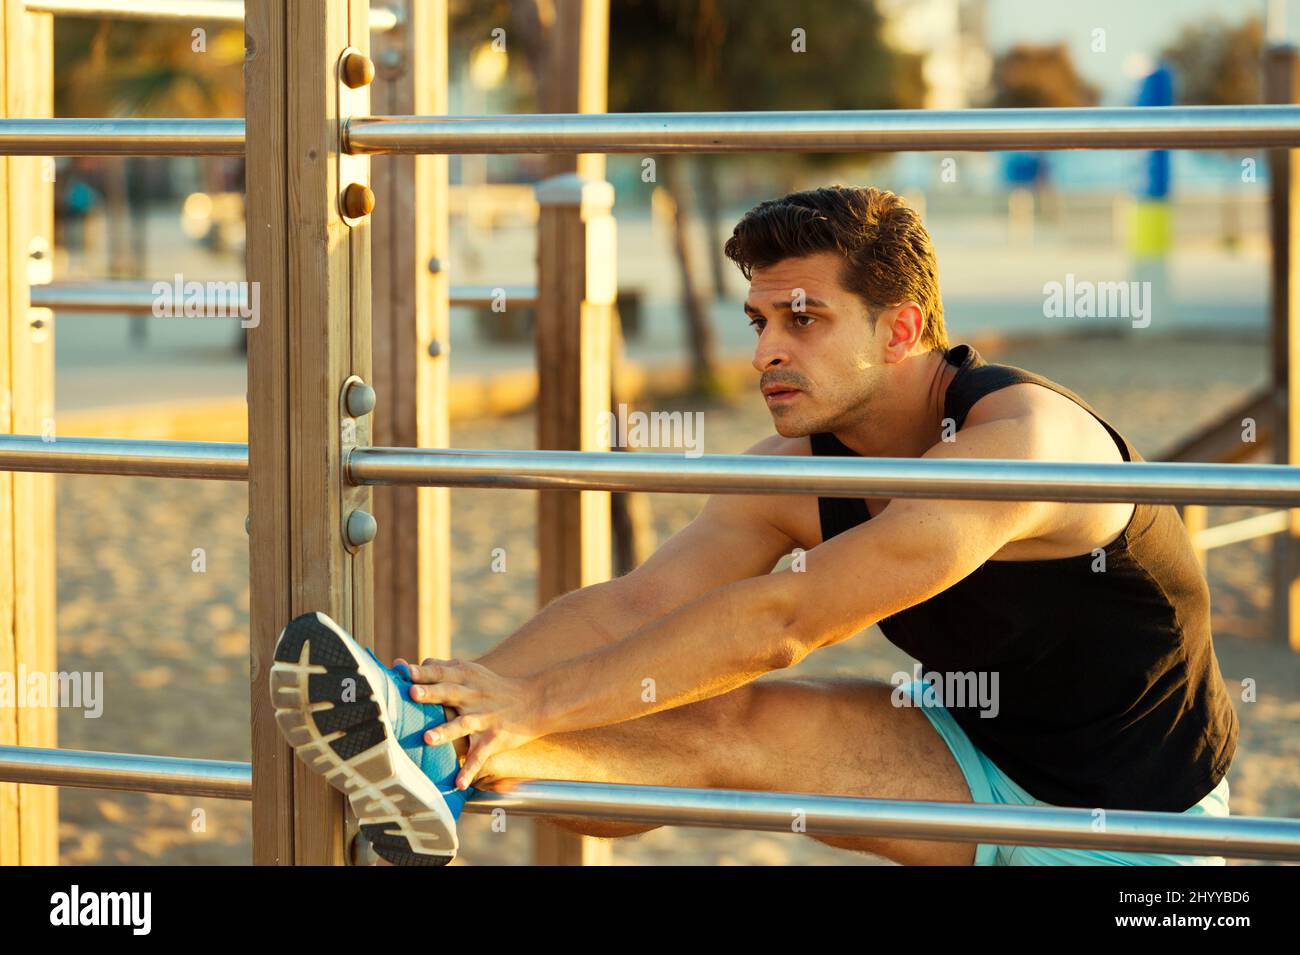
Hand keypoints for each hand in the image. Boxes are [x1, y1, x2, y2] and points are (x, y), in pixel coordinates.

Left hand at [396, 657, 546, 790]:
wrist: (534, 702)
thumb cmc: (493, 688)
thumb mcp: (471, 672)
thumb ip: (440, 668)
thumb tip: (404, 666)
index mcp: (466, 678)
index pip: (442, 672)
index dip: (424, 672)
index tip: (404, 671)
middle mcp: (474, 697)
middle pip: (450, 693)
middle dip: (431, 693)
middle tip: (412, 694)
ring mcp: (485, 718)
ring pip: (463, 724)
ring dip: (446, 731)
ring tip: (427, 739)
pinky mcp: (494, 739)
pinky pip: (480, 755)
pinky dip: (470, 770)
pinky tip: (459, 784)